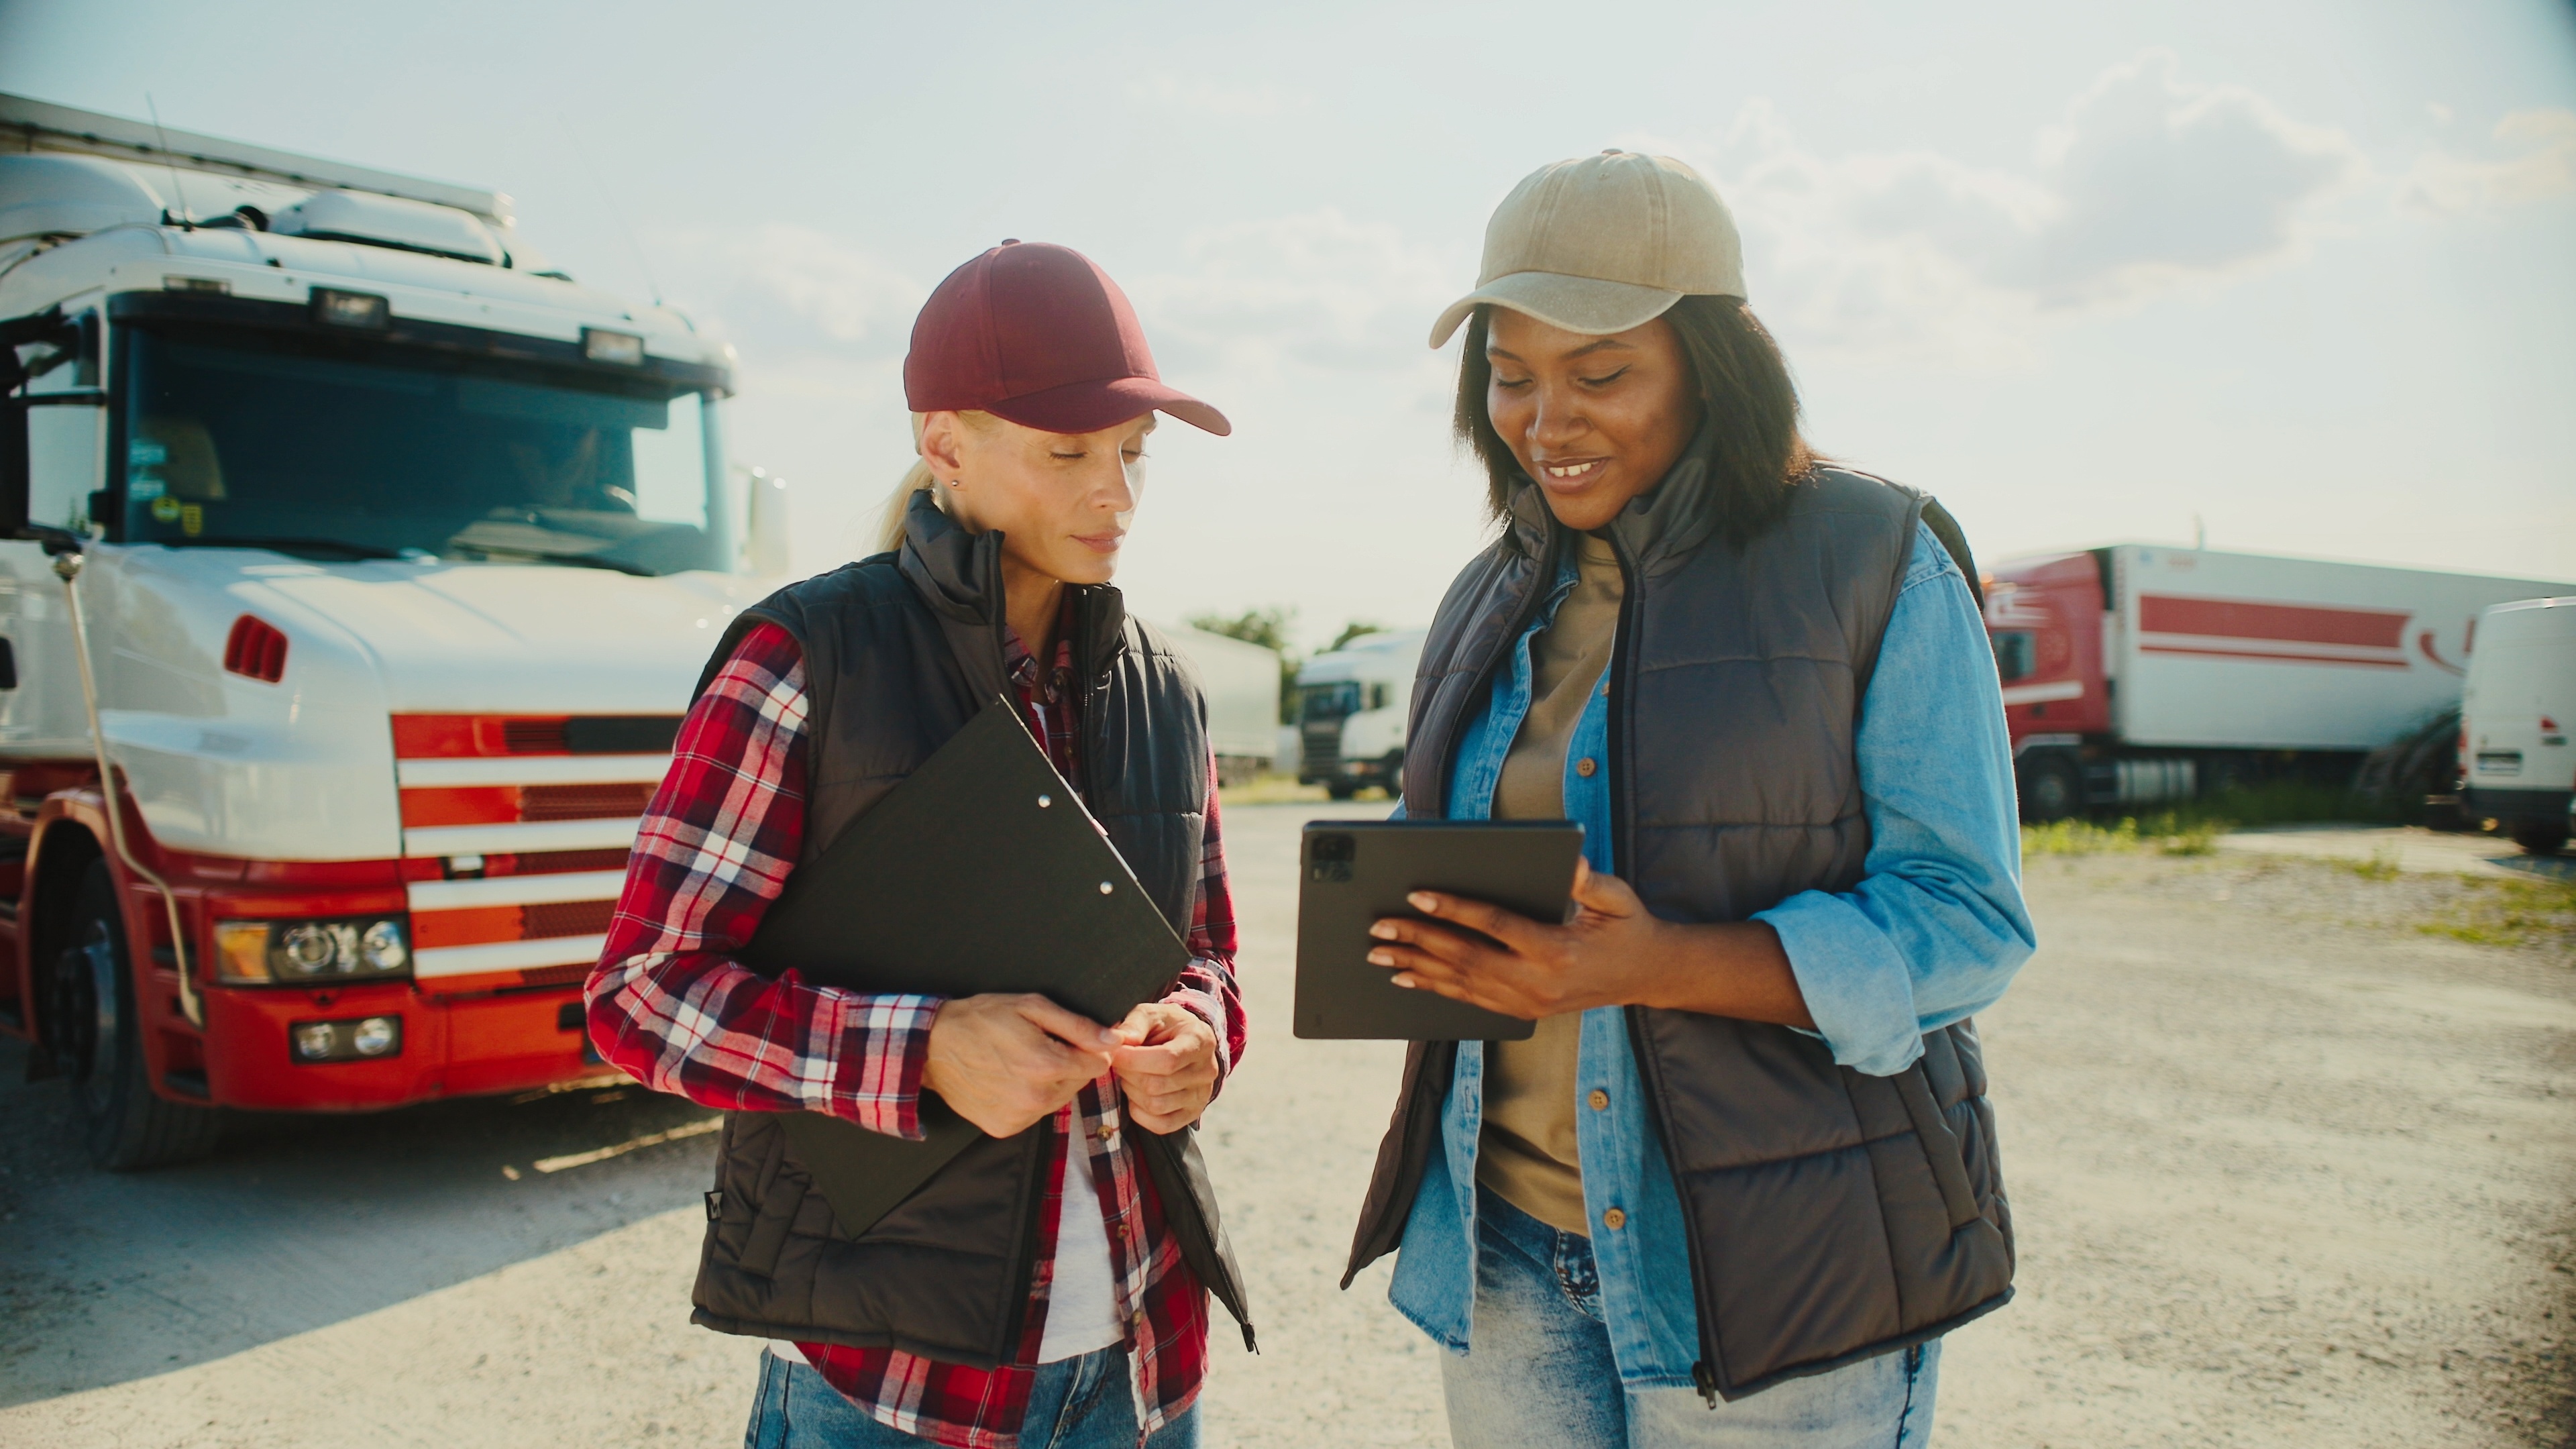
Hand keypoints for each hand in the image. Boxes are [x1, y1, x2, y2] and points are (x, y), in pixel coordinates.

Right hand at [923, 993, 1115, 1137]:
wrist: (932, 1046)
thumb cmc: (982, 1019)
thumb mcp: (1032, 1006)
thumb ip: (1077, 1026)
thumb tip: (1113, 1041)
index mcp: (1047, 1065)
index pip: (1098, 1064)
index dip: (1089, 1048)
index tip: (1070, 1038)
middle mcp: (1037, 1097)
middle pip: (1079, 1082)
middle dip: (1068, 1064)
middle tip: (1039, 1046)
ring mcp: (1020, 1116)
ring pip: (1058, 1099)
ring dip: (1049, 1082)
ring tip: (1020, 1062)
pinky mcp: (1004, 1128)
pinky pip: (1033, 1113)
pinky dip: (1027, 1098)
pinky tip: (1008, 1080)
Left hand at [1109, 1001, 1218, 1133]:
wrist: (1186, 1042)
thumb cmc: (1165, 1026)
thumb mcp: (1151, 1014)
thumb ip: (1134, 1024)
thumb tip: (1118, 1041)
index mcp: (1200, 1040)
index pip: (1167, 1060)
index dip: (1133, 1060)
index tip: (1113, 1053)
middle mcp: (1207, 1071)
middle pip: (1156, 1085)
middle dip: (1128, 1074)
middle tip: (1120, 1062)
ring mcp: (1201, 1096)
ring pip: (1155, 1106)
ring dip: (1132, 1091)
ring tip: (1130, 1075)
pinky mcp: (1192, 1114)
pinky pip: (1160, 1125)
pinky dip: (1140, 1112)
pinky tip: (1137, 1093)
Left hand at [1364, 861, 1814, 1027]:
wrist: (1647, 975)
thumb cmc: (1629, 927)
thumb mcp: (1618, 898)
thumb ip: (1589, 882)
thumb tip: (1571, 861)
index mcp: (1558, 950)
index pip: (1495, 926)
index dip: (1454, 910)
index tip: (1417, 895)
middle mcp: (1538, 982)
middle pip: (1466, 959)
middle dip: (1418, 942)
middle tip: (1379, 927)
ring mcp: (1528, 1002)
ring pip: (1462, 984)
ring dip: (1416, 968)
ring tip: (1379, 956)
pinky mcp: (1523, 1010)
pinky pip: (1470, 1000)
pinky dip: (1435, 988)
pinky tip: (1407, 979)